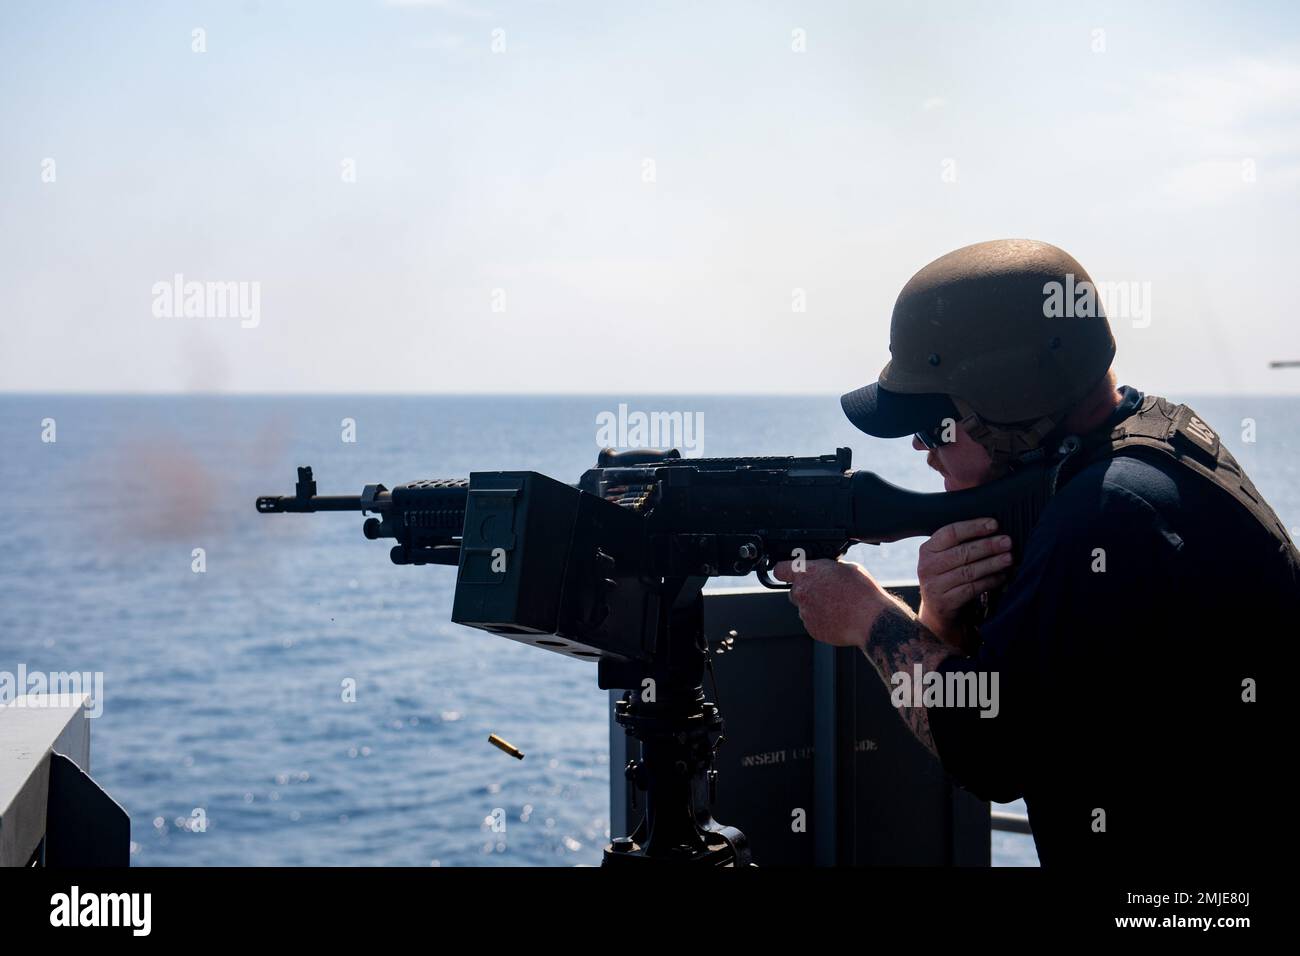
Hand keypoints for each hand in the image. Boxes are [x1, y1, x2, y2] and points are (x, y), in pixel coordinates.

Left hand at [771, 558, 899, 647]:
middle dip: (806, 591)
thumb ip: (827, 569)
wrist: (871, 620)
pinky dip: (821, 620)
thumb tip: (824, 571)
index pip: (780, 569)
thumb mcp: (846, 567)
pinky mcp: (811, 629)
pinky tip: (838, 617)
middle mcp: (801, 592)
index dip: (784, 570)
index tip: (787, 573)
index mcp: (807, 573)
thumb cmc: (862, 592)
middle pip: (794, 591)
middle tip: (826, 592)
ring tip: (837, 606)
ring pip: (804, 608)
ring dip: (815, 606)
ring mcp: (805, 613)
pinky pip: (812, 622)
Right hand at [916, 517, 1012, 645]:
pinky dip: (989, 581)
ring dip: (992, 563)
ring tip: (1009, 558)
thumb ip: (960, 543)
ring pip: (968, 571)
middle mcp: (926, 567)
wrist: (938, 611)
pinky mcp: (944, 603)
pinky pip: (972, 588)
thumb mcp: (946, 557)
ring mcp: (934, 586)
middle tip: (1008, 542)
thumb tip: (993, 526)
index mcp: (927, 550)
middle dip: (988, 546)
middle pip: (961, 552)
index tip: (994, 524)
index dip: (973, 527)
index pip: (950, 533)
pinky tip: (1002, 576)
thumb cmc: (949, 576)